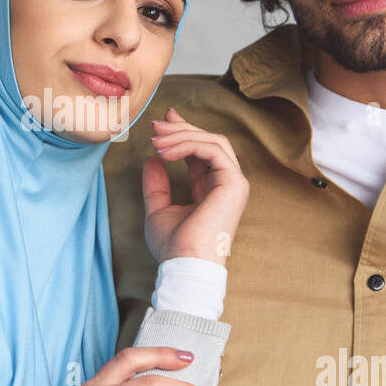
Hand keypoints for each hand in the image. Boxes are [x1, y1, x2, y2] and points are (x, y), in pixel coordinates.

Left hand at [143, 107, 249, 267]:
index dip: (184, 132)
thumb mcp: (158, 209)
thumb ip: (157, 185)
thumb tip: (151, 159)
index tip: (163, 121)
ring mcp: (234, 182)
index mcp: (212, 189)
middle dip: (181, 128)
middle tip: (155, 124)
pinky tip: (165, 152)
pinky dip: (187, 145)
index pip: (202, 152)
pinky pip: (212, 150)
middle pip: (209, 141)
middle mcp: (227, 183)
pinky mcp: (234, 182)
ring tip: (155, 139)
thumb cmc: (174, 246)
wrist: (185, 264)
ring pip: (212, 141)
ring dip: (181, 135)